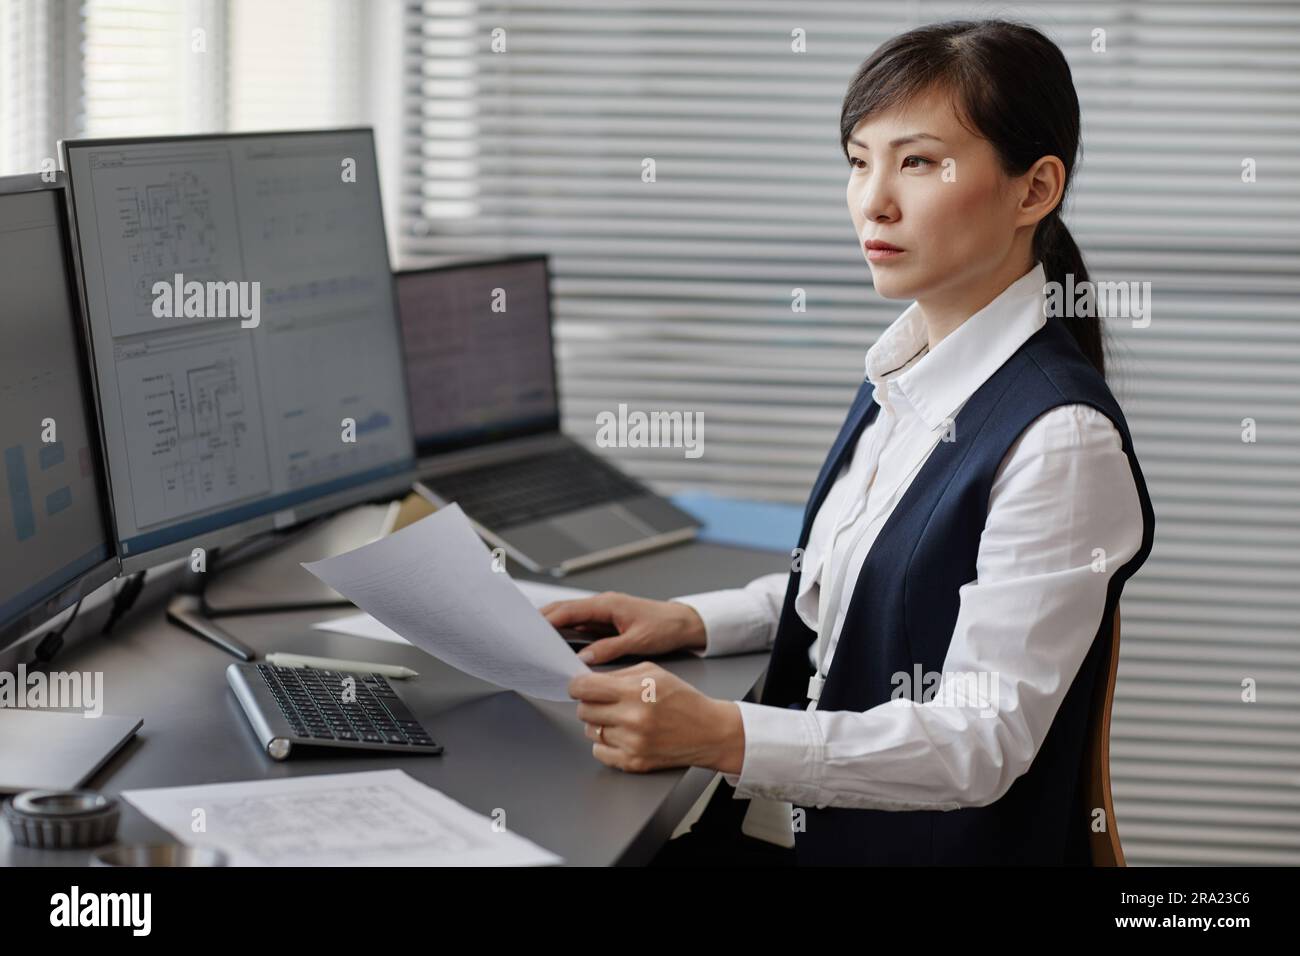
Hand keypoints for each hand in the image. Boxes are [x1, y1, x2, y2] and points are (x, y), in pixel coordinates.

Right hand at [540, 591, 705, 664]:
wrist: (684, 622)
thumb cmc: (665, 627)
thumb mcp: (637, 641)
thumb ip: (610, 649)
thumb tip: (584, 657)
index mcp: (607, 604)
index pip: (569, 610)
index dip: (547, 619)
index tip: (530, 629)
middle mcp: (602, 605)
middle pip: (565, 610)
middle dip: (543, 620)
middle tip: (524, 634)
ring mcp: (604, 612)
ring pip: (571, 618)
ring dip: (554, 627)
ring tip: (535, 640)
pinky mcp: (607, 622)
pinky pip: (582, 625)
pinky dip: (568, 632)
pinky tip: (560, 644)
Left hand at [567, 662, 744, 773]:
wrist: (709, 731)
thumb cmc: (683, 700)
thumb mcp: (654, 672)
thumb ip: (619, 674)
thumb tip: (587, 680)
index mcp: (636, 691)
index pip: (584, 689)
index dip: (577, 687)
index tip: (580, 688)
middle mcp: (632, 718)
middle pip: (583, 710)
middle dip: (591, 704)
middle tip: (607, 703)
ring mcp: (632, 743)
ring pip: (590, 731)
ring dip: (600, 724)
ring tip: (621, 719)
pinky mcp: (633, 762)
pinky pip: (599, 752)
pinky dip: (606, 744)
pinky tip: (623, 735)